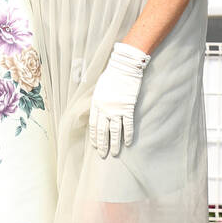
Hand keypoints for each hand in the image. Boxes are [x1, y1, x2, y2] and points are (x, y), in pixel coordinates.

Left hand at [88, 43, 148, 158]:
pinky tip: (127, 143)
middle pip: (102, 130)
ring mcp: (116, 109)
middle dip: (102, 144)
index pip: (93, 125)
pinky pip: (127, 125)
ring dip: (114, 143)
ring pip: (114, 131)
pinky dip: (128, 135)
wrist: (123, 68)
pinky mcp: (128, 108)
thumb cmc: (111, 75)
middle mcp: (105, 109)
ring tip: (114, 153)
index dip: (94, 136)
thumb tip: (98, 109)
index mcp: (96, 104)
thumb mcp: (99, 88)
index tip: (95, 145)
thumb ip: (98, 100)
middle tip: (103, 155)